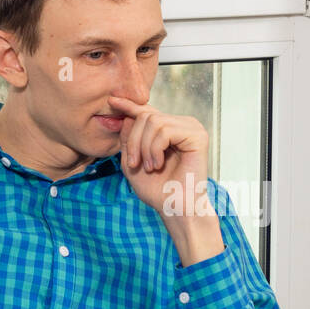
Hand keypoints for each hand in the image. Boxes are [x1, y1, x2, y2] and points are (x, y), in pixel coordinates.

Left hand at [106, 96, 223, 265]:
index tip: (112, 100)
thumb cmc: (157, 190)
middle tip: (134, 164)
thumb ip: (128, 139)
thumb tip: (126, 116)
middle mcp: (182, 125)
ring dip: (144, 148)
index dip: (129, 105)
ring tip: (150, 167)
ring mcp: (192, 128)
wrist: (175, 208)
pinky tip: (158, 165)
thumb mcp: (133, 162)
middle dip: (134, 141)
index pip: (148, 112)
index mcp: (170, 129)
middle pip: (146, 116)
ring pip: (154, 122)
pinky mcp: (198, 136)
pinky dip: (155, 149)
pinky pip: (165, 130)